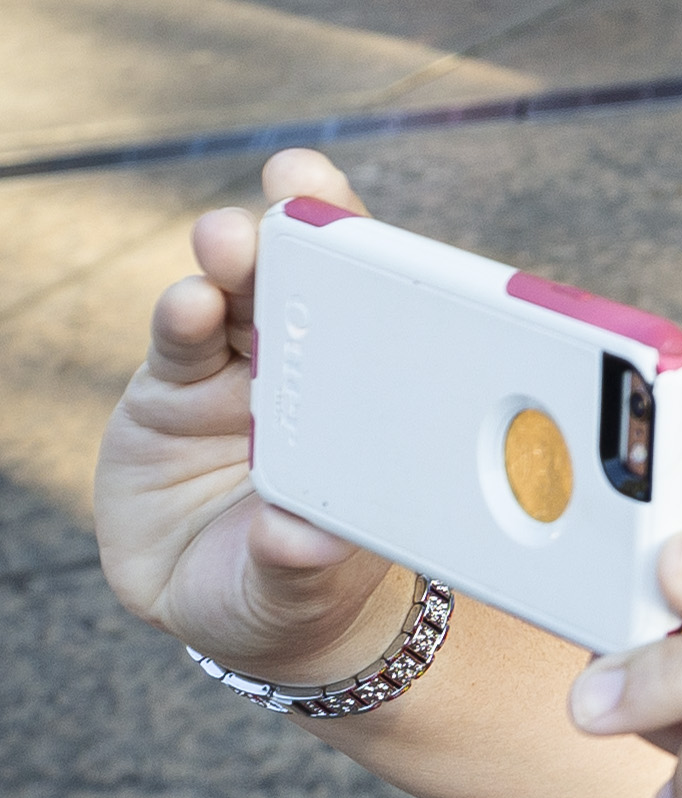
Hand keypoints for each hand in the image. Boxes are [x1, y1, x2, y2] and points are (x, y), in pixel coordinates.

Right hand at [95, 150, 402, 687]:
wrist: (233, 609)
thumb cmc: (303, 587)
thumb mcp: (306, 587)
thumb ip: (301, 564)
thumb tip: (302, 544)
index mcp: (377, 402)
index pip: (391, 316)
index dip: (387, 263)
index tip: (386, 232)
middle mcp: (316, 373)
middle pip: (316, 280)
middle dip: (308, 226)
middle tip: (301, 188)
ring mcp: (242, 374)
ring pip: (244, 296)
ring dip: (239, 259)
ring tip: (231, 241)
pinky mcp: (173, 390)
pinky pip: (182, 341)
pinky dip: (184, 314)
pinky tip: (188, 299)